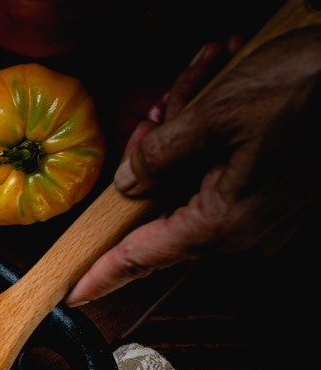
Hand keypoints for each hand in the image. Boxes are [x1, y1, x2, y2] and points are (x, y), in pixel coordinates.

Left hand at [68, 26, 320, 305]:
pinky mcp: (280, 195)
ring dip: (189, 128)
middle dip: (153, 153)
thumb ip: (159, 154)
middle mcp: (248, 229)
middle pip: (164, 205)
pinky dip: (217, 132)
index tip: (72, 294)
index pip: (144, 255)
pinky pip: (226, 171)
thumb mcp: (215, 112)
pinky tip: (225, 86)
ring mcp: (267, 215)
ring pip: (194, 178)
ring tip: (209, 75)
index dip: (103, 274)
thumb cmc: (308, 85)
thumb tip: (129, 182)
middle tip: (162, 107)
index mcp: (226, 221)